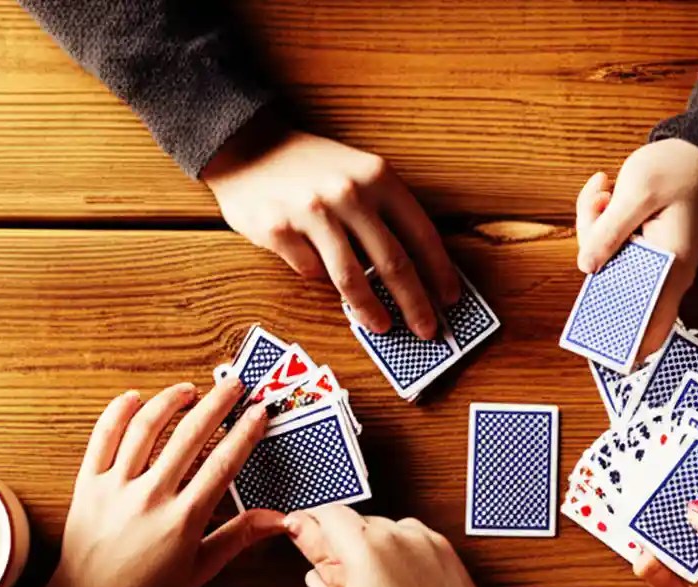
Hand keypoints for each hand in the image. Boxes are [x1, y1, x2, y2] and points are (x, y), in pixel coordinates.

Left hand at [49, 379, 283, 586]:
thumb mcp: (200, 569)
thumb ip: (239, 536)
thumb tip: (281, 520)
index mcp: (182, 520)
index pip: (222, 464)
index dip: (244, 433)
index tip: (258, 412)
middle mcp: (150, 497)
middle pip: (189, 435)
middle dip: (216, 404)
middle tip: (233, 385)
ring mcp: (116, 488)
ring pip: (146, 428)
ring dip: (171, 401)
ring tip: (189, 390)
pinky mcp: (87, 484)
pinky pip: (102, 437)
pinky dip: (118, 412)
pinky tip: (135, 398)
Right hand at [202, 123, 460, 339]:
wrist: (248, 146)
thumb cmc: (312, 167)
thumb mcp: (359, 173)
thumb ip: (385, 213)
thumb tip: (416, 271)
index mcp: (377, 177)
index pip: (421, 234)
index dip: (440, 272)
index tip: (450, 299)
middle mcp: (348, 193)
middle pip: (393, 263)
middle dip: (415, 303)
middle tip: (427, 330)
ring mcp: (311, 212)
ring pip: (351, 277)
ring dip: (371, 309)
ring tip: (382, 326)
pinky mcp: (278, 229)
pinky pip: (307, 270)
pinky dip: (315, 275)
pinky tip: (314, 267)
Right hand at [286, 507, 533, 586]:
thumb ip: (321, 580)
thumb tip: (310, 556)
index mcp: (367, 547)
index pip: (327, 512)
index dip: (310, 524)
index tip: (301, 536)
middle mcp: (400, 533)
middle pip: (356, 522)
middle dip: (342, 546)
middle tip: (341, 584)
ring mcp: (427, 540)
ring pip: (384, 532)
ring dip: (372, 552)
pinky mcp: (447, 551)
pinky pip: (410, 541)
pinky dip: (398, 557)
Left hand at [575, 138, 697, 354]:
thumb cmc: (677, 170)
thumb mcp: (637, 194)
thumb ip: (609, 232)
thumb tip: (587, 267)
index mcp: (671, 267)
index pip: (650, 324)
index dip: (625, 342)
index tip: (603, 354)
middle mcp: (664, 271)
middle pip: (612, 285)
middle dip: (592, 250)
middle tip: (600, 204)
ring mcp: (652, 260)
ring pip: (606, 262)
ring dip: (594, 228)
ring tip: (606, 192)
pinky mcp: (642, 248)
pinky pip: (610, 246)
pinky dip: (600, 223)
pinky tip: (608, 194)